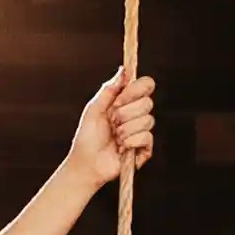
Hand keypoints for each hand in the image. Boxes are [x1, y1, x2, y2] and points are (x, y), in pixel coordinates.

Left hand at [68, 66, 156, 185]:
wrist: (86, 163)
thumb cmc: (87, 137)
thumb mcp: (94, 109)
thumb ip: (109, 89)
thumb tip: (123, 70)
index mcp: (126, 102)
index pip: (146, 85)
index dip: (135, 90)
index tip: (119, 100)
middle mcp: (137, 114)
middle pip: (148, 102)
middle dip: (125, 114)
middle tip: (111, 123)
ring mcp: (142, 131)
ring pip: (148, 120)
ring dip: (125, 130)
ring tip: (114, 138)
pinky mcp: (145, 148)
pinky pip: (147, 137)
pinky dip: (130, 142)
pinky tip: (121, 148)